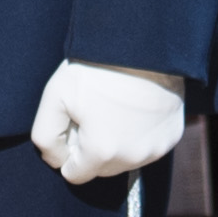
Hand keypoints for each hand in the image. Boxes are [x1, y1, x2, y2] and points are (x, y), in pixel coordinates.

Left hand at [28, 59, 185, 183]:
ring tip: (116, 108)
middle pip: (101, 169)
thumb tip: (57, 161)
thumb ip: (45, 137)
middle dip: (93, 148)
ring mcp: (157, 148)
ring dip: (117, 143)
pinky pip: (148, 146)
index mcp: (102, 152)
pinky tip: (136, 108)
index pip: (75, 173)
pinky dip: (140, 134)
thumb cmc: (96, 67)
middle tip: (95, 111)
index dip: (70, 147)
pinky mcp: (173, 135)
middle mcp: (133, 157)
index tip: (76, 121)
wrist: (142, 43)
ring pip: (126, 159)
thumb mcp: (55, 96)